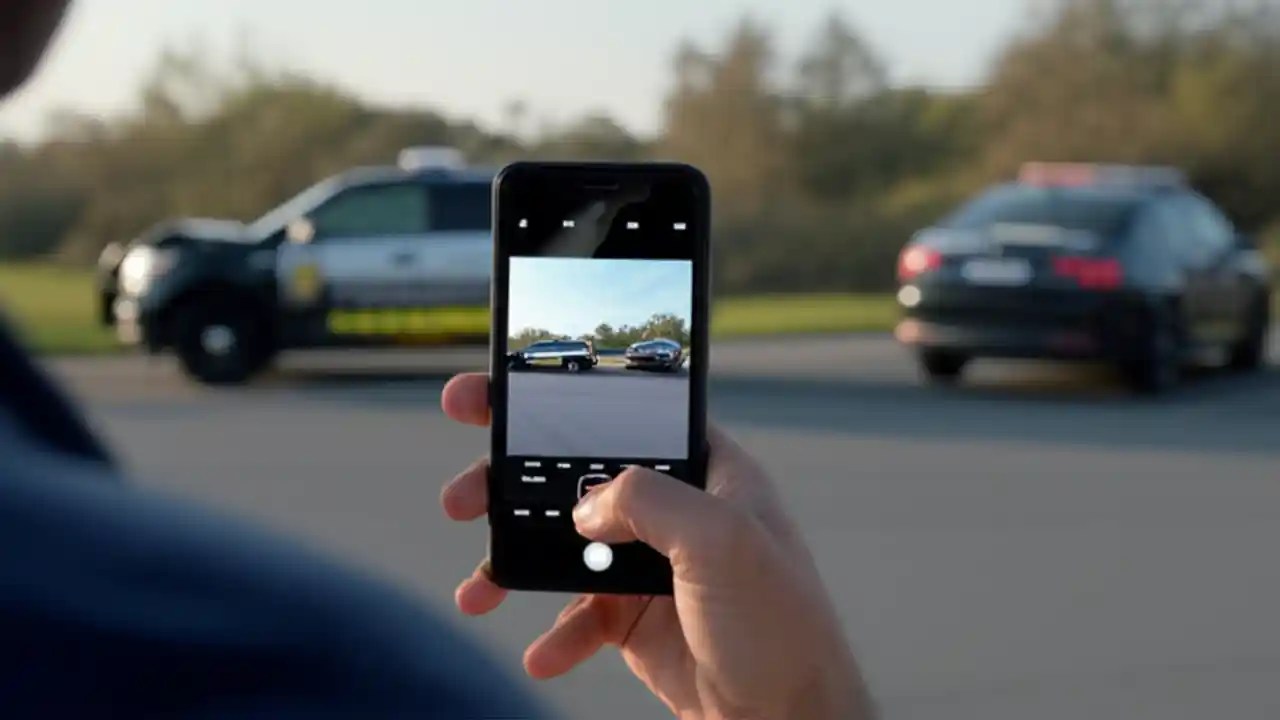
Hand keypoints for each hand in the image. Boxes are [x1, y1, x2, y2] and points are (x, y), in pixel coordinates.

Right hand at [440, 373, 873, 719]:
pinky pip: (580, 616)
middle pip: (576, 476)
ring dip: (515, 564)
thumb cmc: (781, 626)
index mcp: (707, 470)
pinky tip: (543, 654)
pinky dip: (555, 634)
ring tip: (476, 589)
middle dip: (511, 483)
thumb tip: (584, 505)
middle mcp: (676, 511)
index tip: (495, 393)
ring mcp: (653, 566)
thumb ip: (648, 500)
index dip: (559, 398)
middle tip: (460, 494)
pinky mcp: (637, 620)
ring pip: (565, 548)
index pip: (625, 414)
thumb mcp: (722, 542)